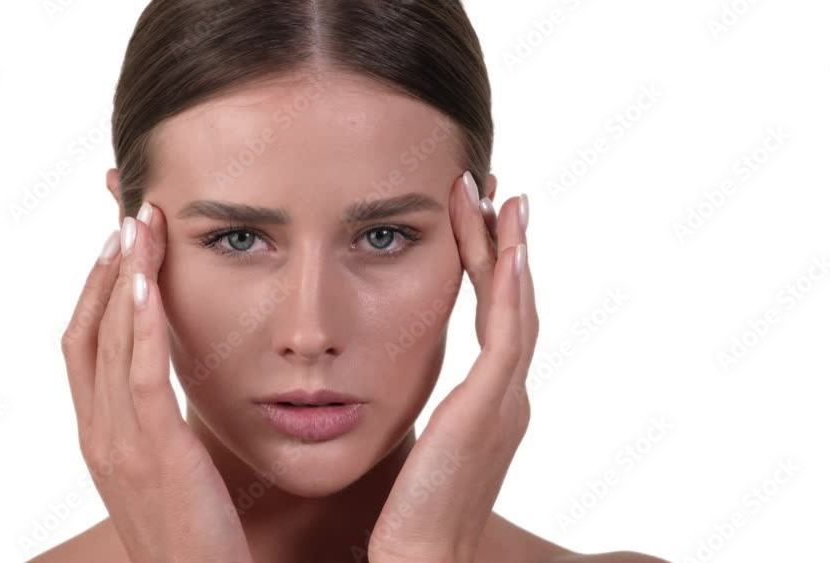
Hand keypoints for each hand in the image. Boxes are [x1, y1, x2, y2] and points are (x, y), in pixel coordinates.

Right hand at [60, 200, 253, 562]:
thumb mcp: (165, 467)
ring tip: (138, 225)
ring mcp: (118, 441)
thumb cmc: (192, 530)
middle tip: (126, 215)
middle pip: (88, 329)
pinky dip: (140, 319)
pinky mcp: (153, 449)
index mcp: (98, 433)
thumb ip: (157, 423)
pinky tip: (147, 278)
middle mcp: (97, 431)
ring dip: (123, 276)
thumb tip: (170, 381)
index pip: (84, 345)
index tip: (117, 243)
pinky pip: (140, 372)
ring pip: (110, 340)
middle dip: (106, 268)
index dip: (95, 289)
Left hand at [368, 171, 537, 562]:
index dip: (493, 269)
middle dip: (508, 245)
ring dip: (508, 249)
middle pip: (515, 304)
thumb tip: (384, 385)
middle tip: (500, 193)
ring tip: (501, 198)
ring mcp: (504, 402)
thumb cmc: (406, 517)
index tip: (482, 224)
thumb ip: (417, 415)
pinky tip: (506, 246)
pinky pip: (505, 334)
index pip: (497, 320)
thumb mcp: (419, 452)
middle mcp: (507, 398)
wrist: (417, 561)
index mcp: (490, 406)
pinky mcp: (489, 409)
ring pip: (515, 307)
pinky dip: (509, 287)